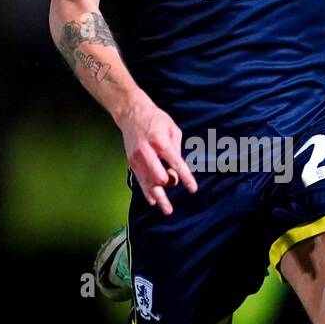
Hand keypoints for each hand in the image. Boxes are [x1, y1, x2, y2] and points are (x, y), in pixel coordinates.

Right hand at [118, 96, 197, 213]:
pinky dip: (147, 193)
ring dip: (159, 197)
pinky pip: (140, 182)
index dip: (186, 178)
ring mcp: (137, 159)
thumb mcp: (173, 129)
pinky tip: (154, 201)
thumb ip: (177, 149)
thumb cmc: (156, 120)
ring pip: (148, 183)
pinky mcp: (131, 163)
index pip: (175, 164)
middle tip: (173, 180)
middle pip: (160, 177)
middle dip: (170, 182)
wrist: (131, 113)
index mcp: (160, 142)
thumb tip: (178, 168)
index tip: (193, 189)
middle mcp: (147, 152)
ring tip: (168, 210)